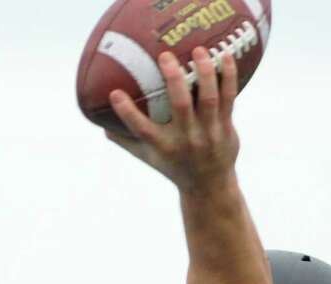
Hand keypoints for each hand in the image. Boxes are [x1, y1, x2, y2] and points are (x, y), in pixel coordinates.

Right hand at [105, 47, 239, 191]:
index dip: (127, 112)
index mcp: (163, 146)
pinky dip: (228, 76)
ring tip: (198, 50)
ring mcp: (208, 133)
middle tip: (165, 55)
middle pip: (180, 105)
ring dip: (204, 71)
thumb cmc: (174, 167)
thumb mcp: (148, 157)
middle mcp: (185, 139)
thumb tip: (101, 122)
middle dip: (173, 78)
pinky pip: (229, 97)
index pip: (141, 129)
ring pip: (207, 97)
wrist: (208, 187)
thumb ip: (126, 140)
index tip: (115, 93)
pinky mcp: (225, 127)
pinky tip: (226, 55)